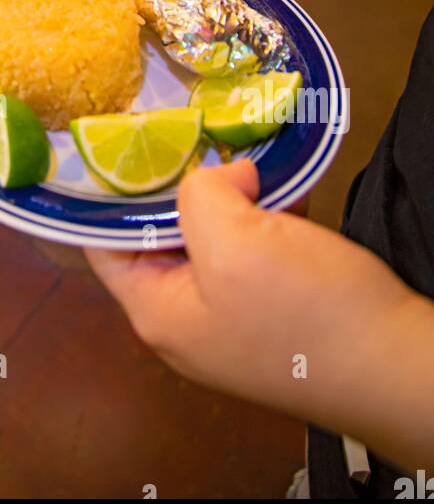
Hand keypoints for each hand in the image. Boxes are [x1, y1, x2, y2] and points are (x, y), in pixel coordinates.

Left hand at [87, 161, 411, 438]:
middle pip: (160, 237)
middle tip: (194, 135)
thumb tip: (217, 177)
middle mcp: (185, 320)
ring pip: (211, 240)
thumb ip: (198, 196)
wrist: (398, 369)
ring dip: (228, 199)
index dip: (110, 191)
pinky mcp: (274, 313)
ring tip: (242, 154)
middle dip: (179, 187)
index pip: (105, 243)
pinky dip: (262, 218)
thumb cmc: (308, 313)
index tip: (125, 137)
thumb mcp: (235, 242)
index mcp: (156, 311)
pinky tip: (282, 189)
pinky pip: (252, 253)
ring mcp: (231, 320)